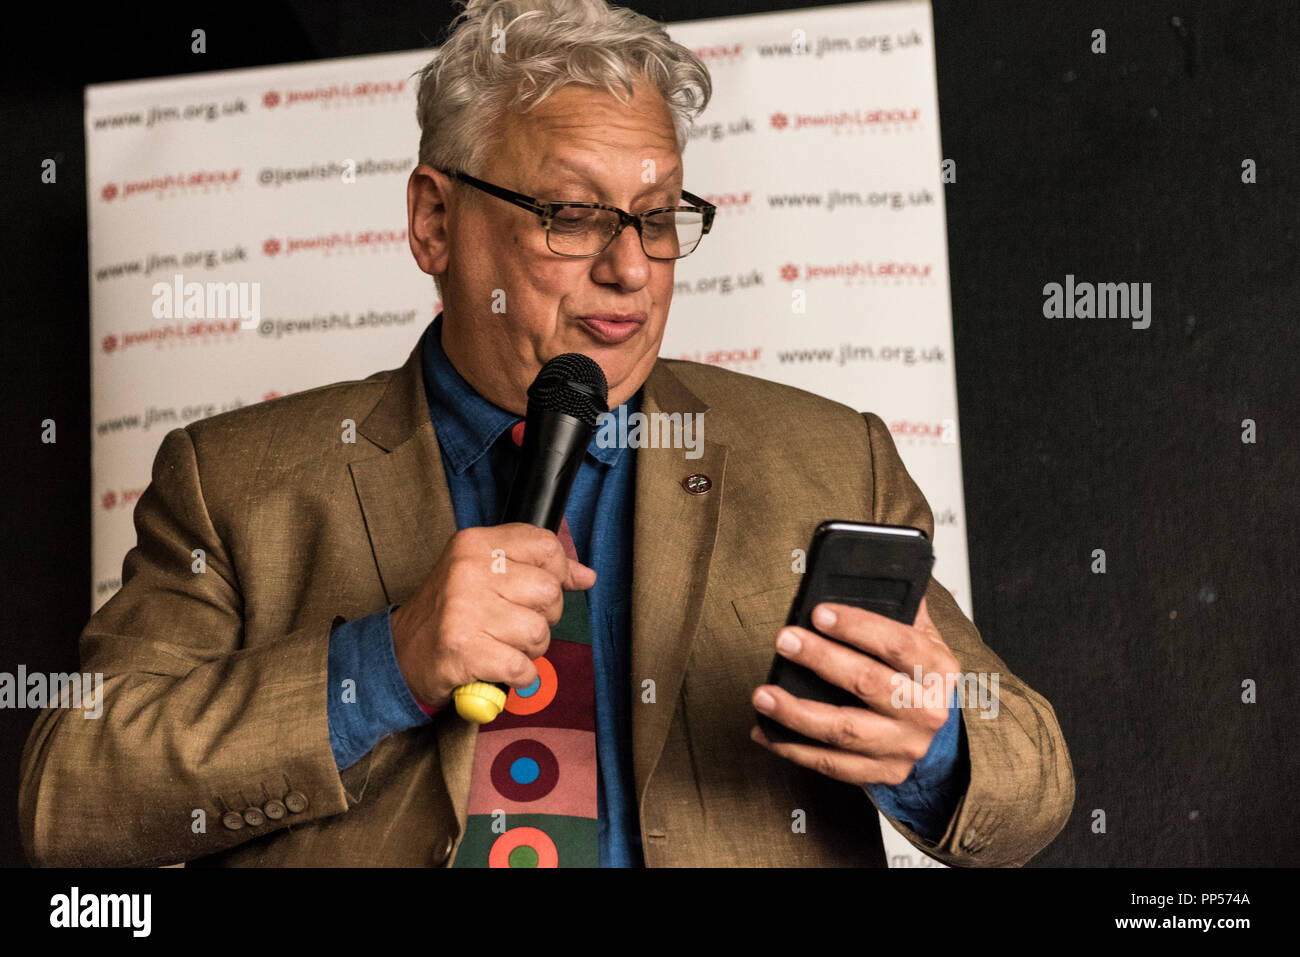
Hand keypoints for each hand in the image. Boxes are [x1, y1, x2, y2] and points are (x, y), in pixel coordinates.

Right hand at [390, 523, 595, 711]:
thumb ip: (535, 568)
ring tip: (502, 646)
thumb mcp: (486, 573)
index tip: (543, 590)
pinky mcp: (464, 650)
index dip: (558, 572)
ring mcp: (465, 610)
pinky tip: (499, 668)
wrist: (400, 653)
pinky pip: (522, 667)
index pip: (547, 547)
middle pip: (549, 592)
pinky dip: (519, 676)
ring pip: (539, 633)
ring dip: (529, 650)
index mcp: (476, 544)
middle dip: (543, 617)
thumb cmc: (451, 611)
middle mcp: (469, 571)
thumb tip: (586, 576)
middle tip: (514, 624)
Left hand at [750, 599, 959, 785]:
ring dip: (797, 712)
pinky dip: (793, 748)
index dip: (857, 627)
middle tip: (784, 641)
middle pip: (867, 684)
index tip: (818, 613)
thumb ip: (897, 607)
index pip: (897, 644)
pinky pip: (831, 764)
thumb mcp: (922, 637)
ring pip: (844, 731)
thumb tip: (859, 574)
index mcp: (938, 669)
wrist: (939, 734)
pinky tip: (765, 730)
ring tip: (762, 693)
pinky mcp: (882, 772)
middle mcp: (926, 711)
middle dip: (821, 660)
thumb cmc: (917, 675)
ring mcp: (903, 746)